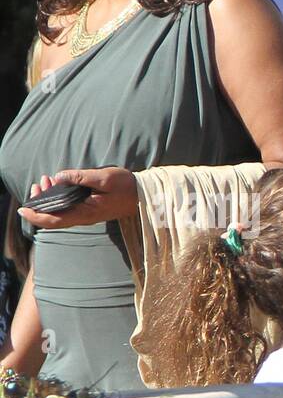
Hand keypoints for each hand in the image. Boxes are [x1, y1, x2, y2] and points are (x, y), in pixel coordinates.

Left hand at [20, 167, 135, 228]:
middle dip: (39, 203)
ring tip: (46, 180)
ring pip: (59, 213)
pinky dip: (57, 198)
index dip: (36, 216)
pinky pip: (67, 209)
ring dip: (48, 199)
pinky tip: (57, 184)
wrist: (143, 195)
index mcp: (86, 213)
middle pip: (53, 219)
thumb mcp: (104, 178)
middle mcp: (83, 217)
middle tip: (38, 184)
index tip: (22, 208)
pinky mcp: (88, 210)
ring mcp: (86, 215)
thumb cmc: (126, 186)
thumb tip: (59, 177)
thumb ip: (80, 177)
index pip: (54, 220)